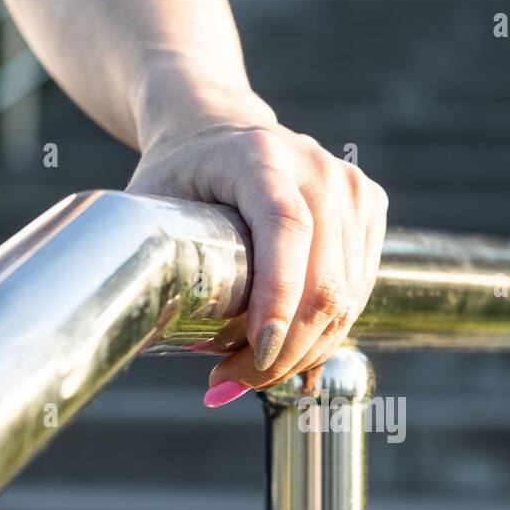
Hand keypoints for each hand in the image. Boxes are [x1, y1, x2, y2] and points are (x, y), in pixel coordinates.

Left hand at [126, 122, 387, 405]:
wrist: (219, 127)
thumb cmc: (179, 175)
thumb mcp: (149, 201)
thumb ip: (148, 253)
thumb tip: (140, 329)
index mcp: (259, 155)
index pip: (285, 228)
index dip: (278, 296)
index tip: (257, 353)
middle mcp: (316, 167)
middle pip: (323, 279)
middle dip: (285, 350)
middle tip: (235, 382)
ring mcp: (350, 187)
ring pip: (346, 297)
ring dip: (304, 353)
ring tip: (253, 374)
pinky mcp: (369, 206)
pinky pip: (357, 291)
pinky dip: (326, 335)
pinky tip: (289, 353)